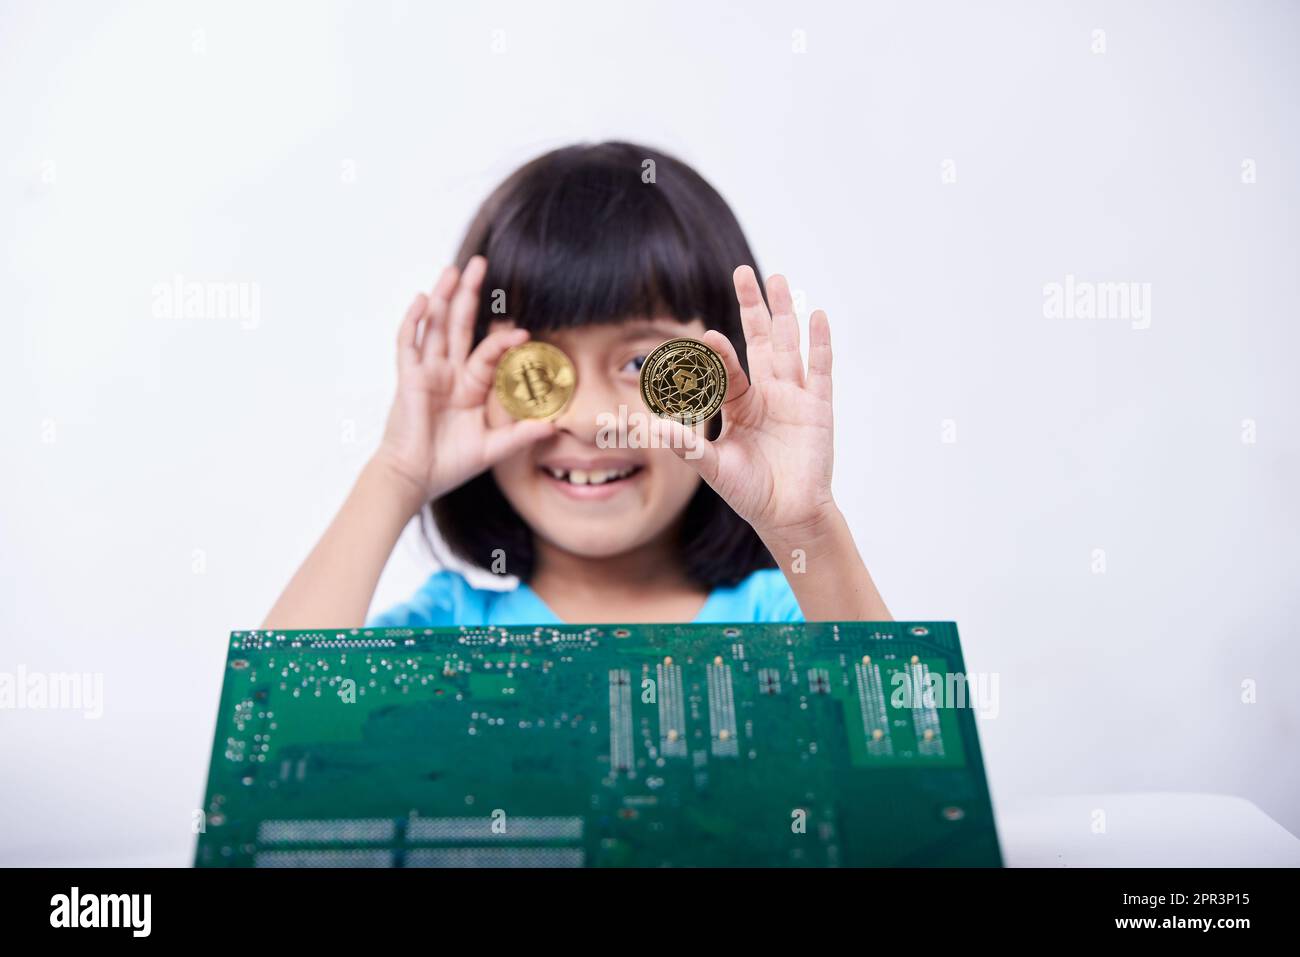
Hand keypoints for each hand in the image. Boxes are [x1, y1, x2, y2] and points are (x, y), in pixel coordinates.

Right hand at [372, 256, 554, 510]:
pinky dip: (414, 321)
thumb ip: (521, 435)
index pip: (489, 352)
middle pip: (460, 325)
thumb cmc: (449, 465)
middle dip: (470, 294)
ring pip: (435, 326)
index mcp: (470, 386)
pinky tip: (423, 299)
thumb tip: (555, 426)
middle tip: (481, 263)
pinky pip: (408, 343)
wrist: (415, 478)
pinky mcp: (407, 377)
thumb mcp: (493, 448)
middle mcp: (449, 373)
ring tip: (453, 269)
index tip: (523, 331)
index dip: (504, 340)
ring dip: (444, 296)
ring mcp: (427, 372)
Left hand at [659, 266, 838, 538]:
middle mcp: (768, 393)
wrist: (787, 515)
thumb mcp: (712, 467)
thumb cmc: (749, 491)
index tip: (707, 338)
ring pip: (790, 345)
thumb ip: (686, 446)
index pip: (728, 369)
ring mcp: (794, 397)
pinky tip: (818, 317)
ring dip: (786, 313)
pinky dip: (820, 344)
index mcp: (741, 403)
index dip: (719, 354)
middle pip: (761, 340)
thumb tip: (651, 429)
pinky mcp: (817, 408)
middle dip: (753, 307)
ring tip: (781, 280)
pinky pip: (819, 370)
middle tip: (743, 272)